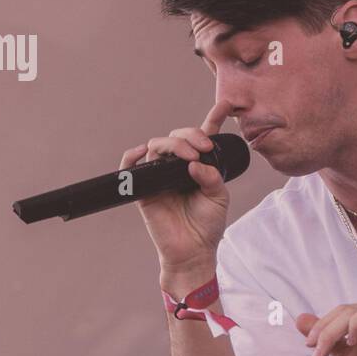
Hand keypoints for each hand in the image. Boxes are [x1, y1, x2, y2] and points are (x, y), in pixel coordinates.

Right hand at [121, 99, 233, 275]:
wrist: (194, 251)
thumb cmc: (207, 224)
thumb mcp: (219, 197)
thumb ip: (212, 176)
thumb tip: (195, 163)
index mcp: (197, 166)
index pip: (202, 138)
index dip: (213, 119)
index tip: (226, 104)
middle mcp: (176, 168)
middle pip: (177, 138)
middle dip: (191, 135)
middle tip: (204, 147)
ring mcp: (159, 177)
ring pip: (156, 147)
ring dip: (172, 144)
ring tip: (189, 155)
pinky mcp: (143, 189)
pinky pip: (130, 167)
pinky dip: (132, 156)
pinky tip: (143, 151)